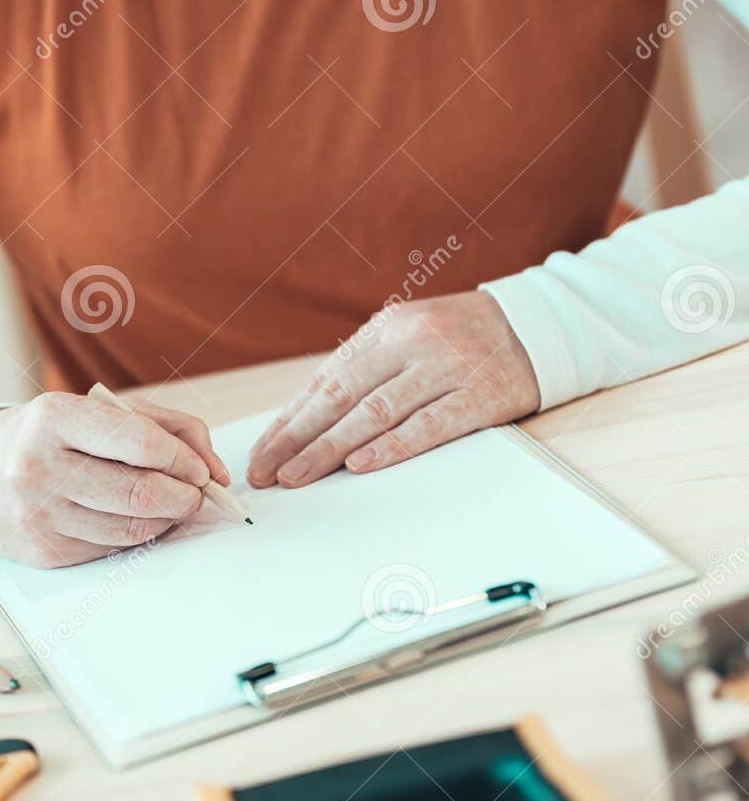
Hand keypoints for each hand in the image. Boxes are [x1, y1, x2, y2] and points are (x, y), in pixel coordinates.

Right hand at [0, 392, 230, 567]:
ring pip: (132, 529)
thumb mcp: (100, 409)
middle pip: (140, 494)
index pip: (140, 443)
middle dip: (186, 496)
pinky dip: (137, 535)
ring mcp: (38, 515)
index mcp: (53, 418)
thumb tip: (215, 472)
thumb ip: (166, 427)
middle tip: (196, 493)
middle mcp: (38, 467)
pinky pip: (113, 549)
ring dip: (167, 519)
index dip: (183, 459)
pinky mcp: (45, 552)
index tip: (199, 467)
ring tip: (169, 503)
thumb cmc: (53, 436)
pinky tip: (133, 518)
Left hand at [247, 292, 540, 489]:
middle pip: (341, 397)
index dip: (288, 420)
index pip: (325, 380)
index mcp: (387, 328)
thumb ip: (365, 370)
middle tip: (264, 473)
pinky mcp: (482, 396)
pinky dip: (392, 446)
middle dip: (296, 438)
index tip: (261, 452)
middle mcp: (414, 343)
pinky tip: (360, 465)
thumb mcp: (409, 337)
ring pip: (376, 413)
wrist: (540, 324)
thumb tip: (305, 420)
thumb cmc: (460, 340)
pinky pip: (429, 425)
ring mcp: (448, 368)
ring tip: (296, 476)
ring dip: (329, 449)